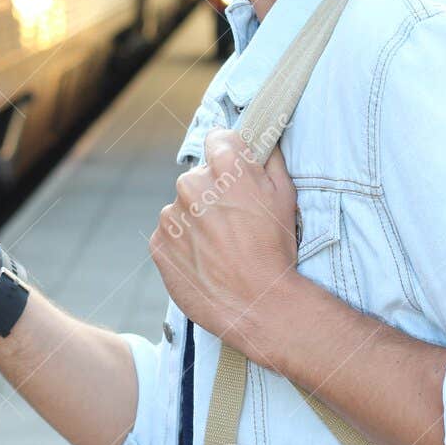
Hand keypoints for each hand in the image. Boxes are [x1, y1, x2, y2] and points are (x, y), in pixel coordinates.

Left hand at [148, 128, 299, 363]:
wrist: (258, 305)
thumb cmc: (276, 251)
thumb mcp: (286, 197)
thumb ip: (270, 160)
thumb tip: (263, 141)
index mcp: (225, 167)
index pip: (217, 139)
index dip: (228, 155)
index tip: (234, 172)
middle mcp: (192, 185)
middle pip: (197, 176)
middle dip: (211, 192)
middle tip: (232, 221)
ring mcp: (171, 215)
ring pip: (181, 207)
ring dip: (195, 220)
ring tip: (220, 247)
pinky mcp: (159, 242)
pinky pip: (169, 234)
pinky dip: (183, 244)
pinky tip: (205, 260)